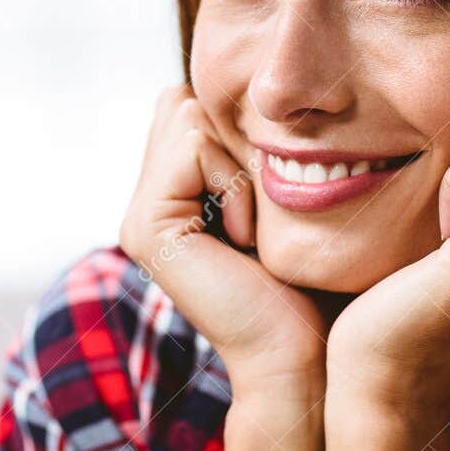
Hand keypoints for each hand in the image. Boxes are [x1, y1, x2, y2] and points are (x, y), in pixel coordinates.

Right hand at [119, 85, 334, 398]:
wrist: (300, 359)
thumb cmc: (311, 287)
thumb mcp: (283, 201)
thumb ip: (254, 152)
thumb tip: (264, 92)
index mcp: (171, 198)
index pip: (189, 106)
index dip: (239, 130)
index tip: (268, 201)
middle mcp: (145, 204)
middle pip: (180, 102)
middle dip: (231, 136)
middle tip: (258, 207)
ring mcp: (138, 216)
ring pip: (187, 114)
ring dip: (238, 162)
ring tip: (252, 228)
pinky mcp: (145, 225)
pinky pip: (192, 145)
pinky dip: (233, 181)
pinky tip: (242, 238)